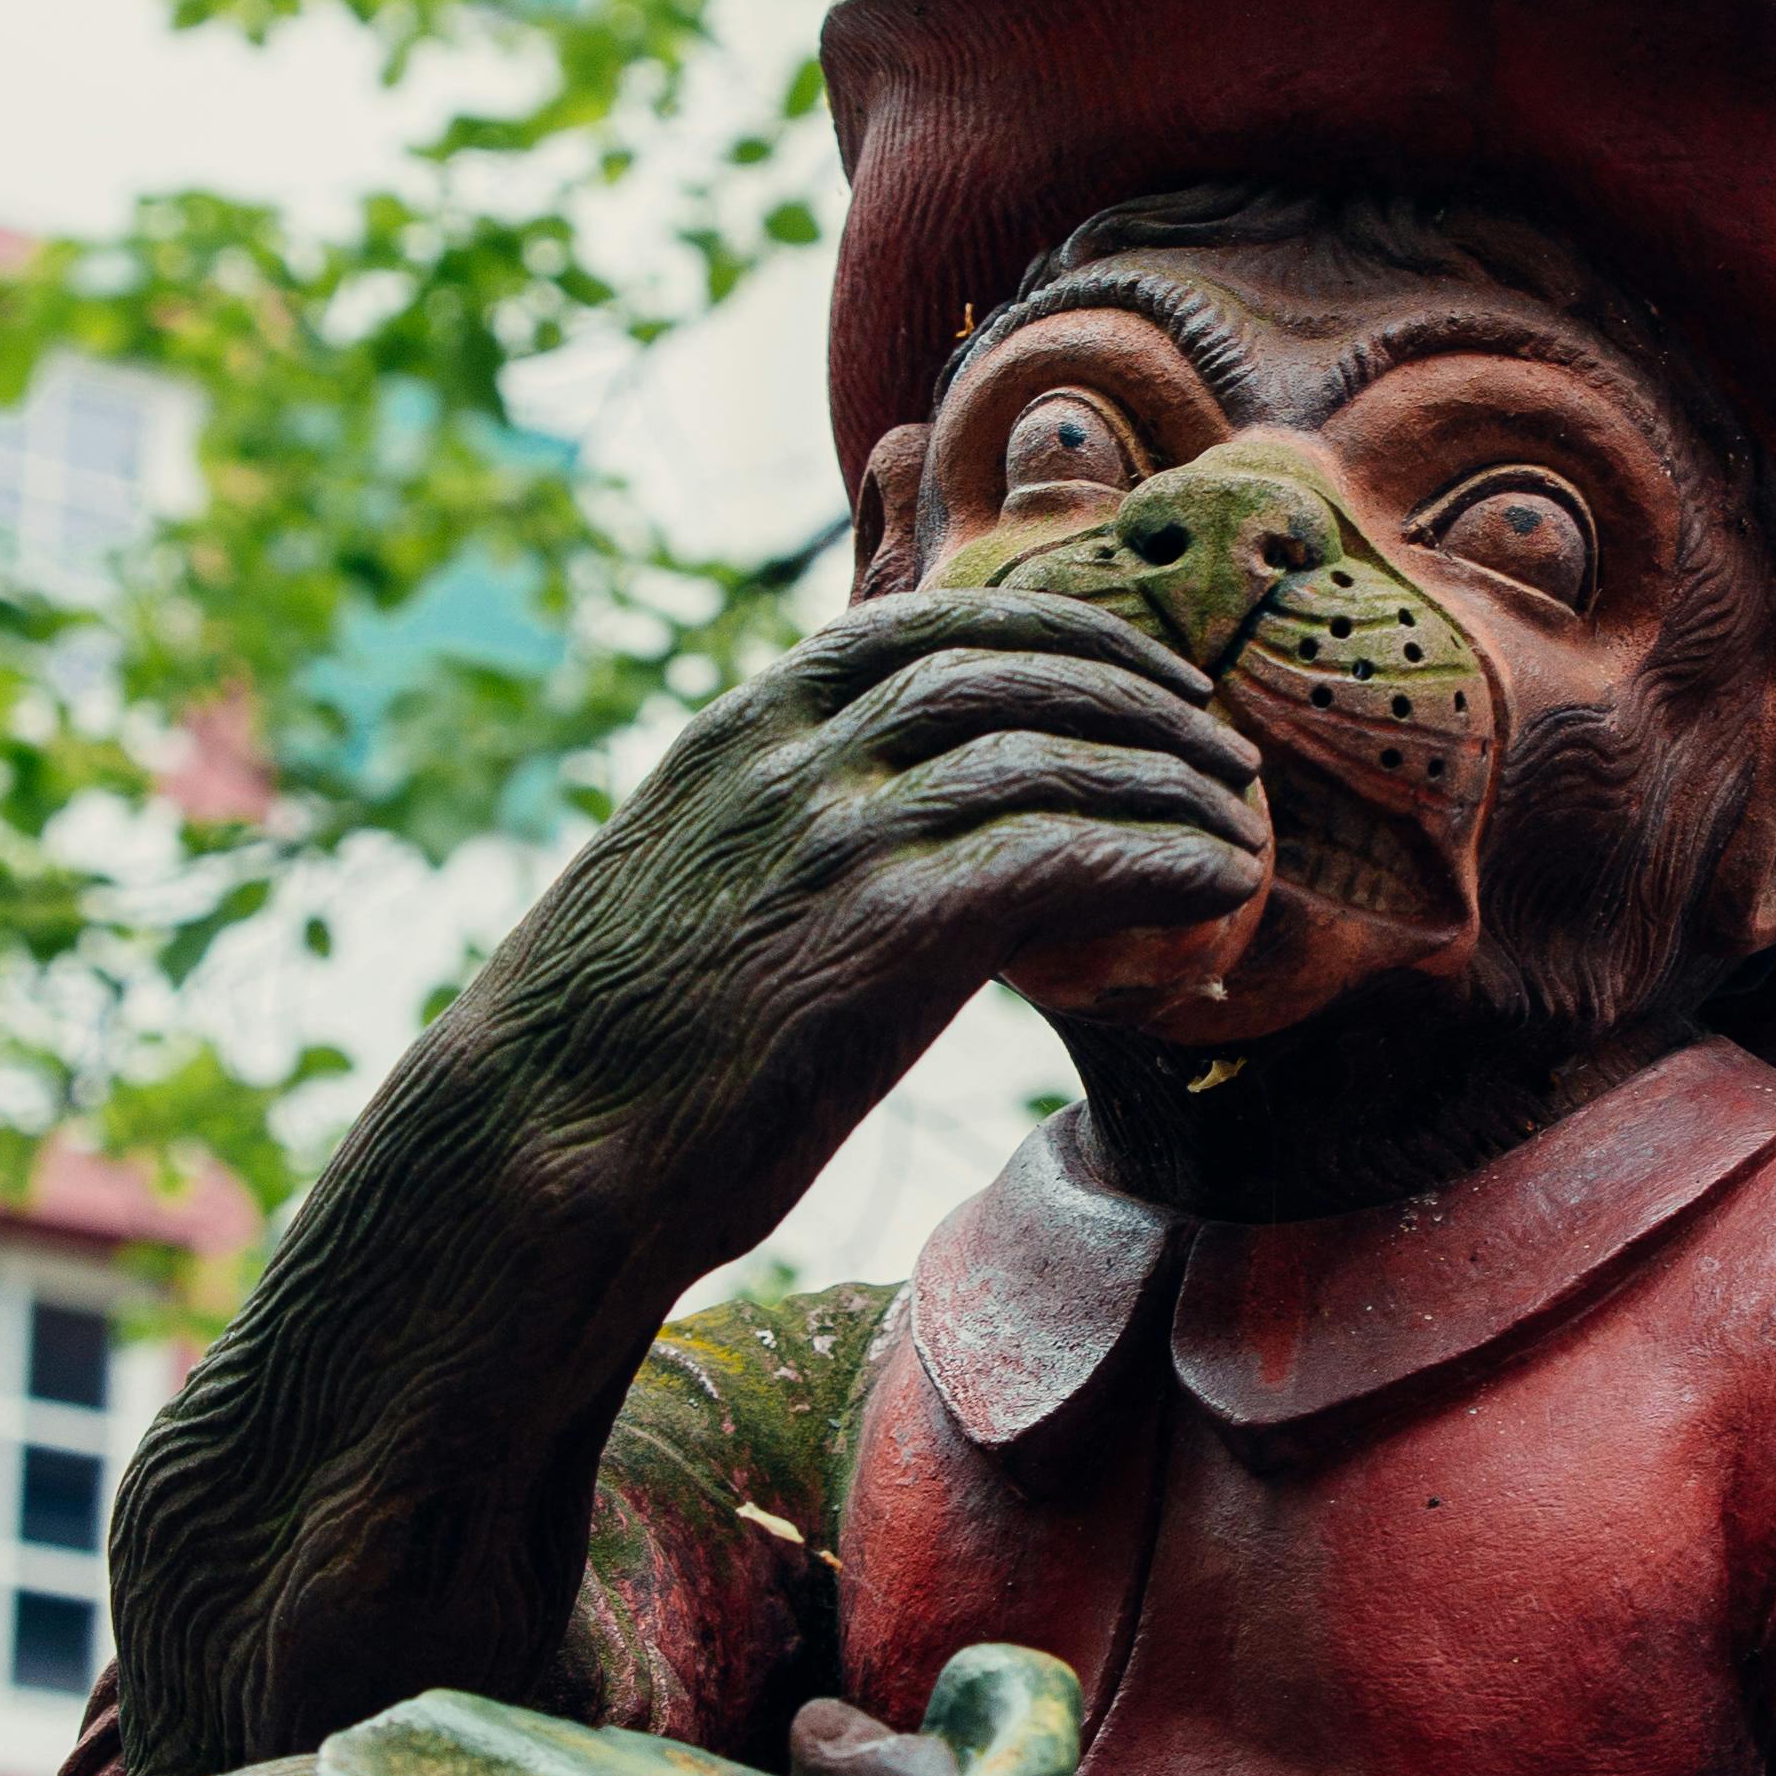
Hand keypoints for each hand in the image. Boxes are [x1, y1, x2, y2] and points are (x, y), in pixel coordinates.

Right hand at [520, 590, 1270, 1174]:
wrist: (534, 1151)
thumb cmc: (607, 1053)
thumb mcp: (685, 895)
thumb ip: (771, 835)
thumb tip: (857, 852)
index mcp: (737, 734)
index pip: (918, 624)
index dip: (1053, 632)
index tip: (1132, 668)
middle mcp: (790, 756)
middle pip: (1010, 664)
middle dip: (1136, 691)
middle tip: (1218, 742)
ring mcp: (836, 833)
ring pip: (1053, 752)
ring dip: (1171, 779)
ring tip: (1241, 821)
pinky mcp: (883, 929)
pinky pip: (1065, 853)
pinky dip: (1162, 857)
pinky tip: (1220, 887)